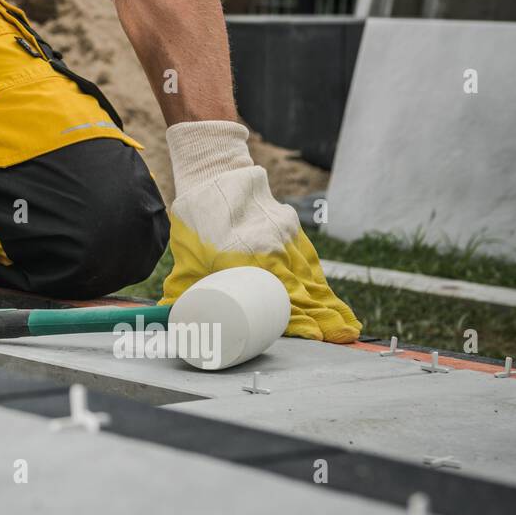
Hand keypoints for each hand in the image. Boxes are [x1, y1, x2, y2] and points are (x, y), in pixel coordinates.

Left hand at [161, 121, 360, 342]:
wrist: (214, 177)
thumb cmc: (197, 221)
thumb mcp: (186, 258)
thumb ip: (183, 289)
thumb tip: (169, 315)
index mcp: (242, 259)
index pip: (277, 296)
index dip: (298, 318)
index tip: (313, 335)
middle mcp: (269, 249)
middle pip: (302, 290)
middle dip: (323, 316)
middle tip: (341, 338)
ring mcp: (284, 237)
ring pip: (311, 276)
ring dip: (328, 302)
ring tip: (345, 327)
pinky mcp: (291, 227)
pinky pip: (309, 259)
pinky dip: (319, 280)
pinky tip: (329, 298)